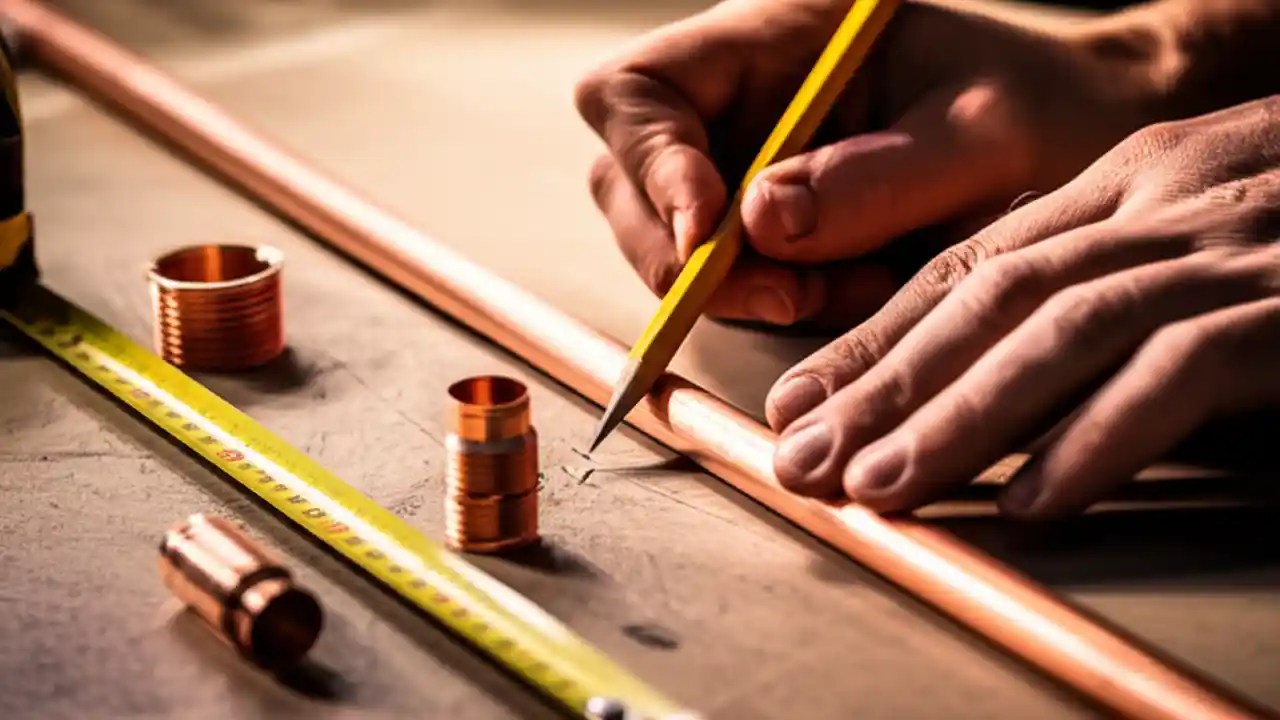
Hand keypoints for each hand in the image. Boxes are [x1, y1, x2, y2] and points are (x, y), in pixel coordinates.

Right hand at [575, 0, 1171, 326]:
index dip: (648, 163)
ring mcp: (745, 165)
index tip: (710, 232)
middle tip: (792, 296)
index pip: (634, 91)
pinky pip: (734, 283)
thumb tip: (753, 223)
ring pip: (675, 248)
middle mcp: (737, 102)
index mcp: (769, 39)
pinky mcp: (768, 226)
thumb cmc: (1044, 109)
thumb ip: (878, 177)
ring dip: (747, 290)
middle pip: (629, 184)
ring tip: (858, 285)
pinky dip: (782, 305)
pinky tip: (861, 287)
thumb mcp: (986, 133)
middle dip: (694, 260)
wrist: (1083, 142)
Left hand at [769, 96, 1279, 517]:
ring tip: (883, 487)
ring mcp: (1237, 246)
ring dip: (961, 416)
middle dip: (884, 384)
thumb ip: (1105, 283)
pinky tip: (1034, 499)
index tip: (803, 400)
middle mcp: (1168, 201)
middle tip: (804, 458)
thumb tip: (999, 376)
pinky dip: (1102, 438)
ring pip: (1063, 330)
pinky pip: (1184, 370)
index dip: (877, 337)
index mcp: (1132, 180)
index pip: (971, 264)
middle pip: (992, 297)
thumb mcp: (1198, 241)